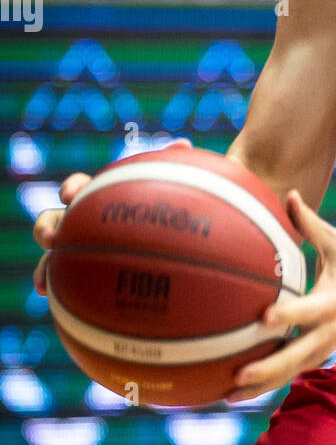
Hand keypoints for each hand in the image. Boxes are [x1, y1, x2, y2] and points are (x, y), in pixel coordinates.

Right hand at [32, 138, 194, 294]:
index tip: (72, 194)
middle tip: (52, 236)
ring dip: (44, 267)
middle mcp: (83, 224)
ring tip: (45, 282)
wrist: (167, 249)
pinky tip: (55, 301)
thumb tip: (183, 143)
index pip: (78, 188)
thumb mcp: (169, 193)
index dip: (72, 189)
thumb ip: (170, 171)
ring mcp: (80, 253)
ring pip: (52, 258)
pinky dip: (55, 290)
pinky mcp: (82, 279)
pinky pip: (65, 286)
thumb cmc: (164, 214)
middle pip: (55, 221)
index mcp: (99, 200)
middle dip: (46, 226)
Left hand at [226, 189, 335, 400]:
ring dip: (260, 387)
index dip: (289, 315)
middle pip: (296, 356)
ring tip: (226, 395)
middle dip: (268, 368)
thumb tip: (289, 193)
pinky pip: (287, 375)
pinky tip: (232, 394)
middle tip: (237, 374)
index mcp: (331, 303)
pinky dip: (263, 387)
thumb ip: (311, 223)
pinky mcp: (314, 358)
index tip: (266, 318)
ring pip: (289, 373)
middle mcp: (326, 332)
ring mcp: (321, 350)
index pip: (308, 311)